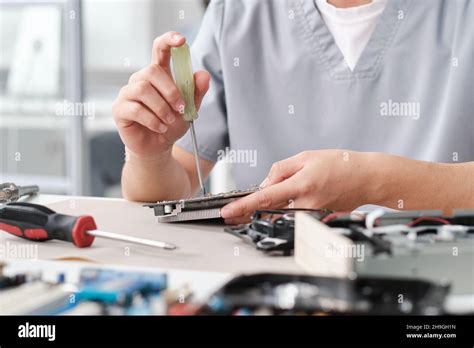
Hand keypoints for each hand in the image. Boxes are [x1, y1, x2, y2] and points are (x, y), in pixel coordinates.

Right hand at [112, 31, 209, 158]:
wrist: (158, 147)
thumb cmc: (171, 124)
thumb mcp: (189, 109)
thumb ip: (196, 92)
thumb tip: (203, 75)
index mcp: (158, 75)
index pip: (160, 49)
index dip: (169, 40)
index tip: (182, 40)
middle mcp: (140, 80)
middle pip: (151, 70)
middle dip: (170, 90)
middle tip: (180, 108)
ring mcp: (127, 93)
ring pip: (143, 89)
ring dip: (161, 107)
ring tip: (169, 120)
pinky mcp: (119, 109)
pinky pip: (135, 109)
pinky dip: (152, 119)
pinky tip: (160, 127)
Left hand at [220, 150, 374, 223]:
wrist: (366, 178)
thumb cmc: (340, 164)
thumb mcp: (306, 157)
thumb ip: (281, 169)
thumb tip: (265, 184)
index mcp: (301, 184)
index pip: (264, 198)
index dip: (243, 206)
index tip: (227, 211)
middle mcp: (306, 203)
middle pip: (269, 213)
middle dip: (249, 212)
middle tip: (233, 212)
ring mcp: (312, 215)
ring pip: (280, 218)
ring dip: (265, 213)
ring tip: (256, 208)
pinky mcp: (317, 220)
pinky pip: (293, 218)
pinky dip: (282, 212)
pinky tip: (282, 204)